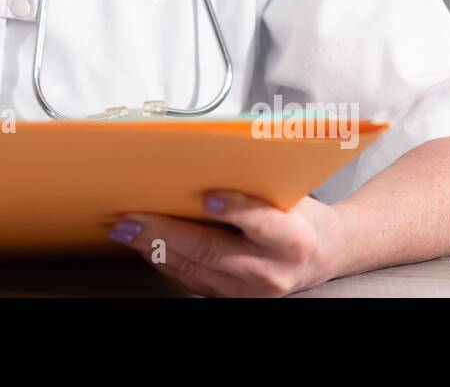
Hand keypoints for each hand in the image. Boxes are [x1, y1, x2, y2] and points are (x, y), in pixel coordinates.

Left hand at [108, 191, 348, 296]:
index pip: (264, 224)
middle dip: (166, 233)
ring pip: (195, 269)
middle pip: (213, 251)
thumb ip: (257, 179)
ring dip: (154, 247)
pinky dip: (164, 259)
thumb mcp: (291, 191)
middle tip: (133, 216)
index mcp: (294, 239)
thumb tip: (208, 151)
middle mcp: (273, 271)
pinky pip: (191, 279)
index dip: (237, 210)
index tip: (208, 196)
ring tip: (125, 229)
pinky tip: (144, 243)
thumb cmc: (301, 214)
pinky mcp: (233, 298)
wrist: (324, 253)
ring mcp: (251, 292)